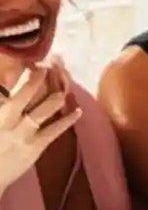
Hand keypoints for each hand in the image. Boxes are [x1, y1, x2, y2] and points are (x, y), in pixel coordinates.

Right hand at [0, 65, 80, 193]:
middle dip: (38, 78)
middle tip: (47, 66)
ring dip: (55, 96)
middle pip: (25, 94)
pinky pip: (54, 130)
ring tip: (65, 86)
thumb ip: (3, 104)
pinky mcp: (35, 147)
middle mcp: (6, 119)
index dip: (20, 73)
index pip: (6, 88)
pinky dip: (67, 120)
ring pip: (42, 109)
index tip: (31, 62)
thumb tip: (9, 93)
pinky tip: (78, 111)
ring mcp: (22, 133)